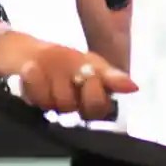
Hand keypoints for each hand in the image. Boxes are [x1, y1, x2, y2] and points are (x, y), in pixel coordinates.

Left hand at [0, 30, 137, 120]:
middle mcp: (77, 110)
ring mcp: (55, 111)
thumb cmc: (65, 59)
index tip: (90, 73)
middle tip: (72, 71)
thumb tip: (134, 87)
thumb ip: (111, 77)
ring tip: (50, 65)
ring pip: (61, 104)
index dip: (95, 92)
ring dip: (54, 79)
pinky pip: (36, 99)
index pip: (102, 107)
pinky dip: (34, 80)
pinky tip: (30, 69)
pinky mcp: (35, 108)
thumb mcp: (90, 62)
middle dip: (78, 86)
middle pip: (82, 110)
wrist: (31, 54)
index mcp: (95, 99)